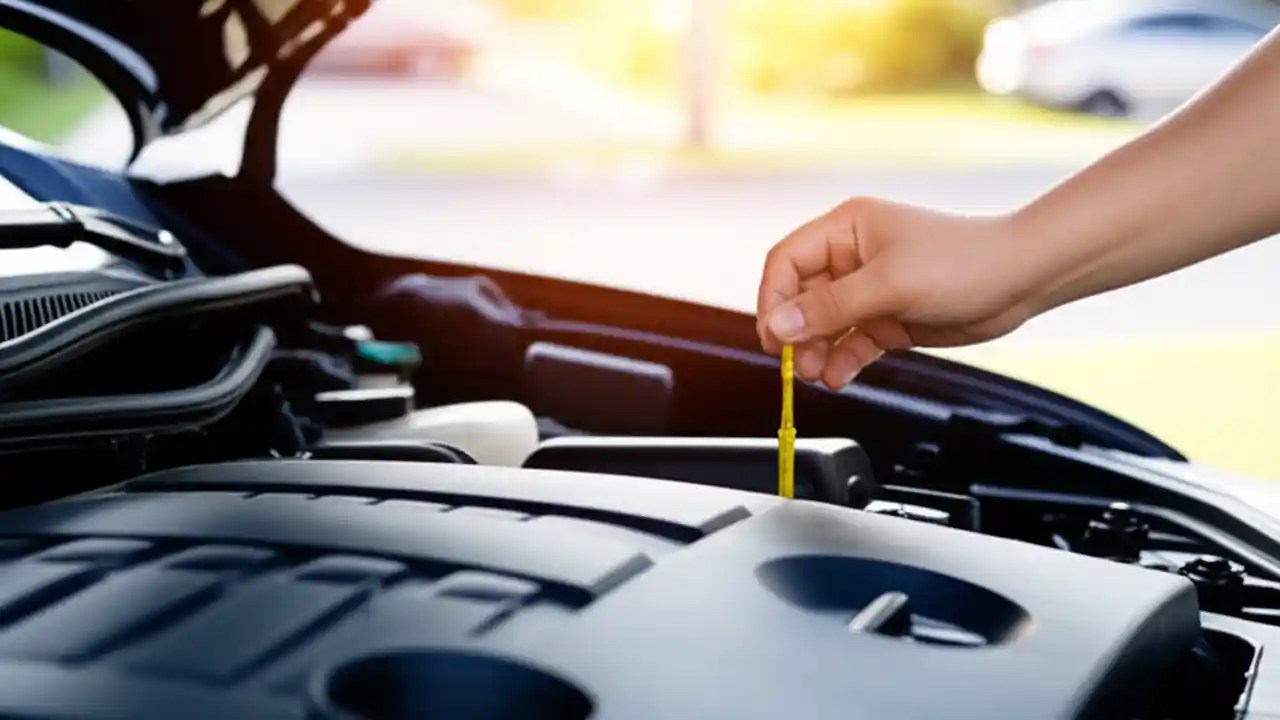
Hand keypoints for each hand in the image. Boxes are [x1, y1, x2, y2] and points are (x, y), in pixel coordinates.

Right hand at [757, 198, 1043, 388]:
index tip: (772, 336)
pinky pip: (849, 342)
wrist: (1021, 280)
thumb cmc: (963, 263)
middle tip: (795, 363)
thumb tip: (778, 325)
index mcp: (845, 229)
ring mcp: (869, 289)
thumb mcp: (888, 285)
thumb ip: (829, 307)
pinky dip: (841, 360)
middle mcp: (850, 257)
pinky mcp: (886, 317)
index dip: (772, 299)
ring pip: (822, 324)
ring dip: (815, 351)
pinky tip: (839, 376)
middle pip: (799, 297)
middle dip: (794, 332)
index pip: (786, 261)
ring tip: (817, 374)